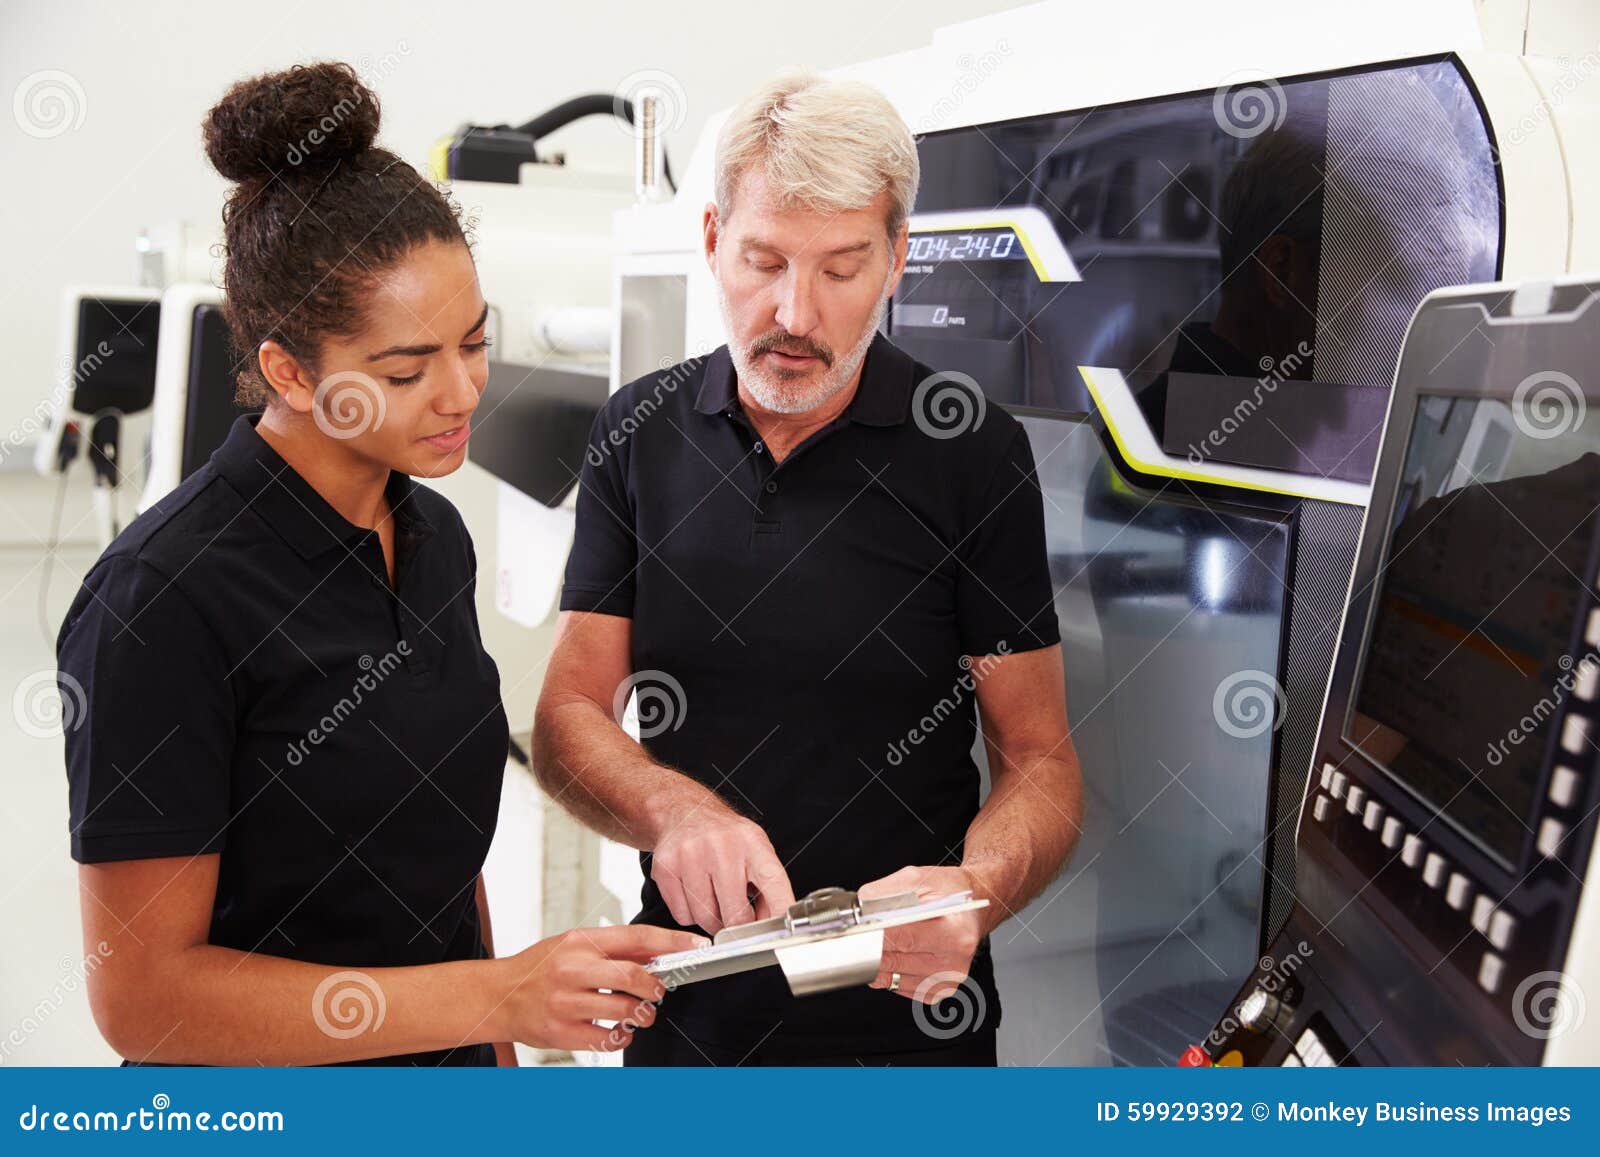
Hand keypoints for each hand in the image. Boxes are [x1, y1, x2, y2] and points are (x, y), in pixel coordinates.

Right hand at [494, 923, 705, 1052]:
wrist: (498, 995)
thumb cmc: (540, 967)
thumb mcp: (573, 944)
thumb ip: (613, 949)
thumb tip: (658, 952)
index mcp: (580, 942)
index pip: (637, 937)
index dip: (673, 942)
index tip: (698, 946)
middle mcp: (572, 970)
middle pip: (634, 977)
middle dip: (656, 987)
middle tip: (658, 992)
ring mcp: (565, 1003)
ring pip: (624, 1011)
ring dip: (642, 1015)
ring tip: (640, 1013)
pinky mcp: (561, 1032)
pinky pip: (607, 1039)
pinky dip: (622, 1036)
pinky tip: (618, 1030)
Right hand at [649, 799, 795, 933]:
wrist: (684, 812)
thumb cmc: (724, 836)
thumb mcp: (754, 849)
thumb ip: (767, 885)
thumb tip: (771, 922)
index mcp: (751, 842)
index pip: (773, 881)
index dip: (779, 909)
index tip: (781, 928)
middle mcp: (722, 846)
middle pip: (735, 913)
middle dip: (738, 925)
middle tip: (737, 917)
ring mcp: (691, 856)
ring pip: (706, 918)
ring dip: (712, 920)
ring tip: (713, 899)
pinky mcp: (666, 868)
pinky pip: (682, 915)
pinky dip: (690, 914)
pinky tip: (694, 893)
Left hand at [859, 866, 986, 1003]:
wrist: (970, 910)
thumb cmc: (948, 892)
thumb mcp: (917, 878)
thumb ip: (885, 892)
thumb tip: (859, 908)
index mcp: (956, 933)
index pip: (905, 938)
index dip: (875, 932)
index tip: (854, 927)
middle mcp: (954, 962)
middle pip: (894, 960)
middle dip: (869, 945)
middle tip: (853, 933)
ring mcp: (945, 981)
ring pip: (890, 977)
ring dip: (875, 960)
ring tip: (873, 941)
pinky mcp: (936, 992)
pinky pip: (897, 986)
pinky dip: (887, 970)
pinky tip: (892, 953)